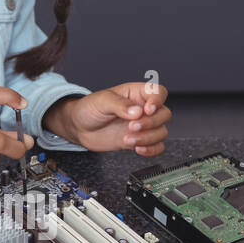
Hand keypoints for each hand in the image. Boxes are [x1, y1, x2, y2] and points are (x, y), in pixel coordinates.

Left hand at [42, 82, 170, 154]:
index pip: (158, 92)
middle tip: (132, 127)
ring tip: (128, 139)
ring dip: (148, 138)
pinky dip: (151, 150)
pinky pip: (156, 146)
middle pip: (164, 114)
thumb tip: (136, 111)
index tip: (147, 110)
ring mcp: (142, 126)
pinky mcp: (138, 140)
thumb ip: (120, 105)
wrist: (79, 128)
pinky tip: (138, 149)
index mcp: (136, 94)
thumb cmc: (89, 109)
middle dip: (150, 123)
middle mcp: (142, 109)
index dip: (157, 101)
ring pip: (161, 132)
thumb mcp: (102, 101)